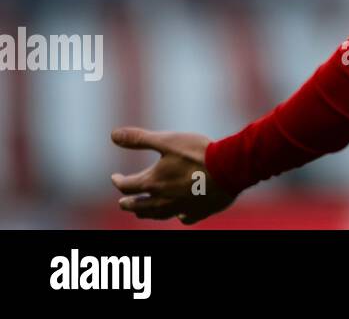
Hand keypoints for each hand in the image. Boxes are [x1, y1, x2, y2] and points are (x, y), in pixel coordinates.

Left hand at [110, 127, 235, 224]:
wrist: (230, 167)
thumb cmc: (198, 152)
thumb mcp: (167, 140)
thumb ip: (139, 138)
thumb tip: (113, 134)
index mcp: (152, 182)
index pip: (126, 186)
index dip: (117, 181)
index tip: (115, 177)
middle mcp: (162, 200)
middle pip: (137, 206)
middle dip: (128, 202)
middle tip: (124, 200)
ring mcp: (180, 208)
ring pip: (157, 215)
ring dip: (146, 212)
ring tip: (142, 210)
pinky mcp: (199, 211)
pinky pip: (184, 218)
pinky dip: (178, 215)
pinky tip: (179, 212)